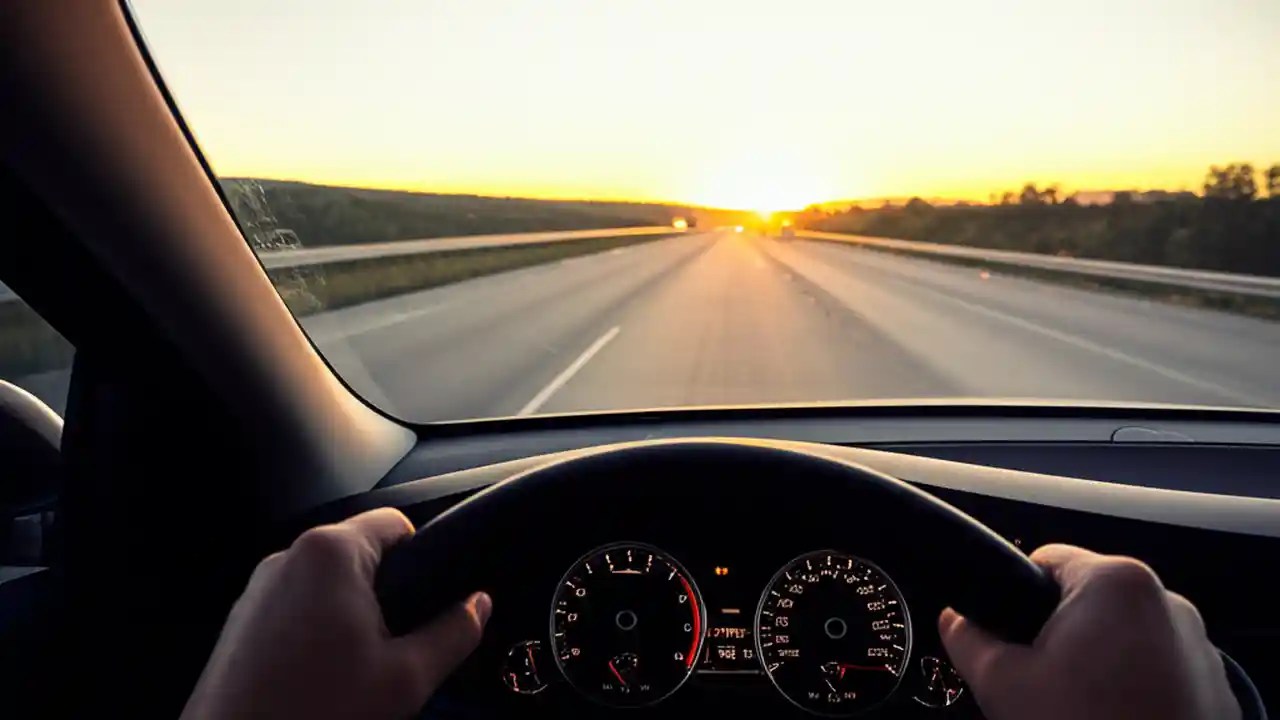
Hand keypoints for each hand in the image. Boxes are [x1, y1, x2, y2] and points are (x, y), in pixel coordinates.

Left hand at [182, 508, 490, 719]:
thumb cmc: (314, 714)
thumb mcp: (406, 678)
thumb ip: (454, 632)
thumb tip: (479, 605)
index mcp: (331, 553)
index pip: (398, 523)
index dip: (425, 561)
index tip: (431, 604)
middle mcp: (288, 558)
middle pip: (363, 557)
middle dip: (388, 598)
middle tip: (396, 652)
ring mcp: (258, 590)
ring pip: (330, 588)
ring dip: (353, 620)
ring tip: (356, 675)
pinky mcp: (242, 622)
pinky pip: (298, 611)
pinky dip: (319, 636)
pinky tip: (323, 682)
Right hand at [939, 544, 1237, 719]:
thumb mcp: (1002, 684)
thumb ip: (968, 639)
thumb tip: (955, 622)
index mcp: (1115, 583)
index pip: (1044, 560)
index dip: (1015, 600)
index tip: (1012, 641)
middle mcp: (1166, 602)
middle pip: (1084, 603)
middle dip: (1059, 638)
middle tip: (1042, 685)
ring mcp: (1198, 646)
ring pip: (1121, 638)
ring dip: (1096, 664)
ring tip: (1079, 709)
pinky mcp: (1215, 687)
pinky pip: (1156, 671)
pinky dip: (1131, 689)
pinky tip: (1113, 719)